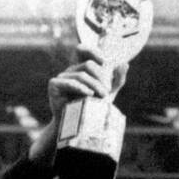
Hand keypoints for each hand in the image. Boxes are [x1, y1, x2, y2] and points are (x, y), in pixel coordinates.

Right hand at [29, 46, 128, 166]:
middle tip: (107, 92)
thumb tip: (125, 64)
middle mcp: (70, 71)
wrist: (76, 128)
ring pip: (81, 74)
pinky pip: (70, 82)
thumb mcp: (108, 94)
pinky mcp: (54, 85)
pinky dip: (81, 88)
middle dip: (101, 77)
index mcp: (81, 69)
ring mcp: (61, 77)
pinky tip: (89, 95)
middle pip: (88, 65)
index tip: (107, 63)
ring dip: (95, 85)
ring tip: (103, 97)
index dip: (95, 51)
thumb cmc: (92, 110)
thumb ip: (117, 80)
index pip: (85, 50)